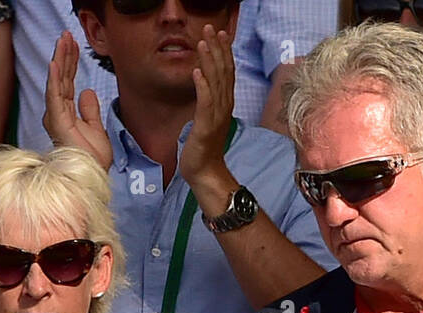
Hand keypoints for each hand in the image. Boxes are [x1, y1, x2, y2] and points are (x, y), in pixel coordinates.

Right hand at [44, 31, 111, 170]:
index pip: (67, 82)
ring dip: (60, 60)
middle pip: (61, 79)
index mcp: (66, 114)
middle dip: (64, 56)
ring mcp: (56, 117)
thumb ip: (90, 110)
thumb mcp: (96, 129)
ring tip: (63, 41)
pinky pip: (55, 96)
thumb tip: (87, 92)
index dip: (70, 63)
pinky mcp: (57, 122)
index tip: (73, 45)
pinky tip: (56, 63)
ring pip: (57, 82)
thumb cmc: (92, 159)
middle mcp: (58, 114)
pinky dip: (55, 79)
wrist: (92, 175)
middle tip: (67, 34)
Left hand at [179, 25, 236, 200]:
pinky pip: (205, 102)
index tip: (219, 34)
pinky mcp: (206, 126)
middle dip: (217, 49)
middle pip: (223, 72)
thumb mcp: (206, 121)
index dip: (223, 52)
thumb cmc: (204, 149)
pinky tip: (197, 71)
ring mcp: (216, 116)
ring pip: (215, 83)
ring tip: (203, 43)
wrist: (206, 173)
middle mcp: (224, 107)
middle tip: (211, 29)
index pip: (226, 73)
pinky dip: (202, 86)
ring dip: (209, 61)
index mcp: (224, 104)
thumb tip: (204, 85)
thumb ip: (208, 103)